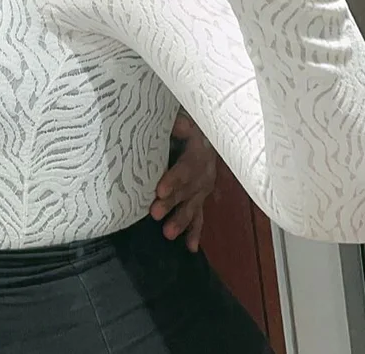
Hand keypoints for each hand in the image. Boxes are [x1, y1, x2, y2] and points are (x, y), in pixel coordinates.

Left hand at [151, 112, 216, 252]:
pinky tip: (191, 247)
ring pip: (193, 205)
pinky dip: (196, 232)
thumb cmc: (190, 122)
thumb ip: (181, 123)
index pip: (187, 167)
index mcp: (200, 151)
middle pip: (188, 190)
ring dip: (181, 220)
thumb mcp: (186, 117)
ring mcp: (204, 186)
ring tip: (168, 234)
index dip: (174, 179)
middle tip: (155, 213)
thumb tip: (178, 125)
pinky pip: (200, 215)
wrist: (209, 129)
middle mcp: (205, 172)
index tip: (160, 190)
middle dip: (172, 203)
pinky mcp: (201, 196)